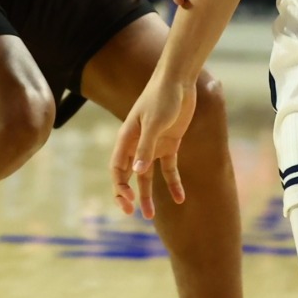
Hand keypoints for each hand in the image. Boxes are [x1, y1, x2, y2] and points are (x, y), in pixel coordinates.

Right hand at [110, 76, 196, 218]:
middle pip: (128, 175)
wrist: (179, 81)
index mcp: (127, 138)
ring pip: (147, 176)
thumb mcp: (154, 123)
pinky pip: (169, 169)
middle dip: (128, 195)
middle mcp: (137, 144)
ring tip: (150, 216)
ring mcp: (154, 145)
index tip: (128, 201)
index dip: (119, 186)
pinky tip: (180, 198)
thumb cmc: (162, 97)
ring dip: (148, 195)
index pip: (117, 168)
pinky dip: (173, 184)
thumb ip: (146, 147)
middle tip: (133, 213)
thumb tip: (138, 172)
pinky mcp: (170, 144)